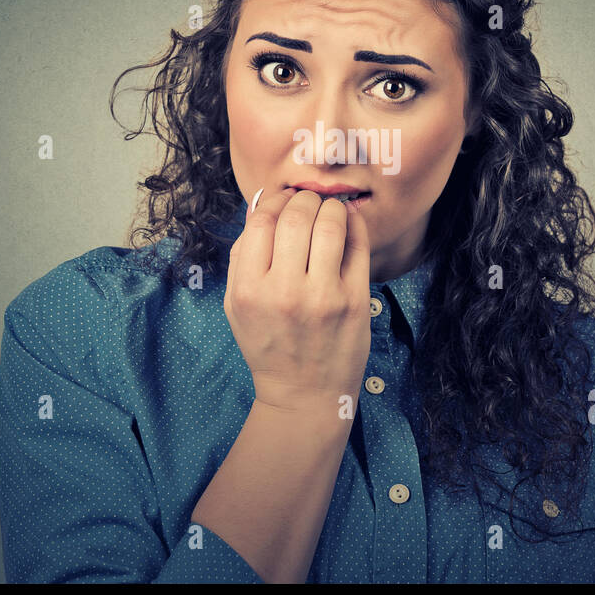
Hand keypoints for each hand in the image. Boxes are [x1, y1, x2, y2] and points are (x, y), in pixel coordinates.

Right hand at [223, 187, 371, 415]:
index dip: (274, 201)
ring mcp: (323, 296)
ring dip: (330, 207)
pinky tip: (348, 222)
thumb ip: (241, 256)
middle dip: (304, 199)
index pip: (260, 222)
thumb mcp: (236, 306)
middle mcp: (285, 291)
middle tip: (308, 203)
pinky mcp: (354, 300)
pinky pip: (358, 246)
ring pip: (330, 225)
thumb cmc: (269, 345)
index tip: (283, 202)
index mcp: (249, 290)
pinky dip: (354, 224)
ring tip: (329, 210)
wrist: (304, 394)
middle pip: (296, 217)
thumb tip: (261, 206)